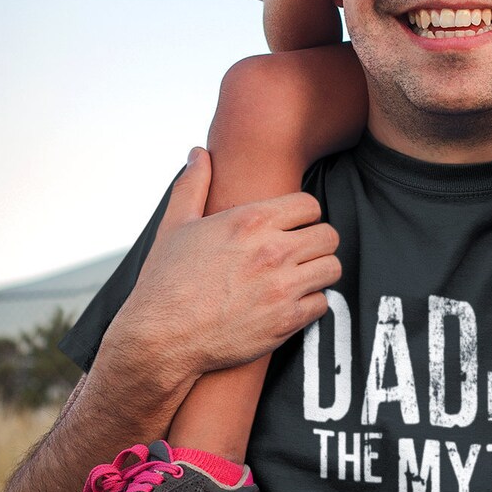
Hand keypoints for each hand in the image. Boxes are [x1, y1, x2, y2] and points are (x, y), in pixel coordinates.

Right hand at [103, 148, 341, 387]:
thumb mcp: (175, 225)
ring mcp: (282, 287)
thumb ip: (193, 185)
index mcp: (250, 221)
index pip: (310, 205)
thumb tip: (198, 153)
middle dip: (317, 241)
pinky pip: (323, 304)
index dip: (303, 214)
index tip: (293, 225)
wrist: (160, 339)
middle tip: (301, 251)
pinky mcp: (286, 322)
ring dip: (319, 271)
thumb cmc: (165, 281)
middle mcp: (272, 251)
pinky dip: (311, 304)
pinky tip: (291, 302)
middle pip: (329, 235)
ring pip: (332, 268)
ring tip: (301, 275)